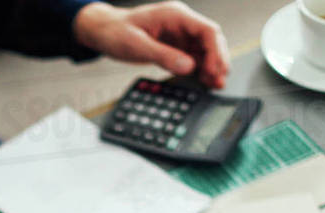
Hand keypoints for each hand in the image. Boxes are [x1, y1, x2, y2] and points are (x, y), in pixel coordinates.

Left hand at [73, 1, 229, 88]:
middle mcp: (181, 24)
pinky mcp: (175, 47)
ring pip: (205, 50)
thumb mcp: (137, 45)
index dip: (216, 51)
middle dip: (218, 60)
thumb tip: (188, 67)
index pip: (207, 30)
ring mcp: (180, 36)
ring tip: (216, 84)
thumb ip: (163, 56)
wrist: (104, 32)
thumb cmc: (116, 32)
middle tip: (219, 80)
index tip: (214, 70)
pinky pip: (194, 58)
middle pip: (211, 40)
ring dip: (212, 67)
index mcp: (175, 15)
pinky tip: (205, 81)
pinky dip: (201, 70)